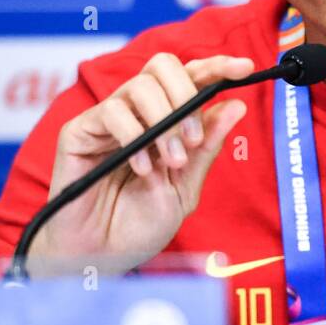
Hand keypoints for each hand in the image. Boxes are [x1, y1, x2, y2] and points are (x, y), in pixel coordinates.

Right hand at [28, 53, 253, 277]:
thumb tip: (236, 105)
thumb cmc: (139, 226)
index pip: (191, 78)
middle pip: (163, 65)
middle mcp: (137, 113)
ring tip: (171, 161)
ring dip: (166, 120)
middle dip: (187, 91)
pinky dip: (133, 136)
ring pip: (141, 85)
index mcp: (166, 120)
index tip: (245, 68)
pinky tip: (141, 167)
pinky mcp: (79, 132)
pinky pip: (111, 111)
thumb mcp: (185, 188)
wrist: (103, 259)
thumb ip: (206, 147)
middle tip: (193, 137)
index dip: (218, 66)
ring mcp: (108, 120)